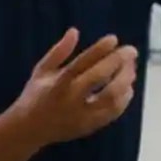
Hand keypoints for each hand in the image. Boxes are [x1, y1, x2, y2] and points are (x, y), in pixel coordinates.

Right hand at [14, 27, 138, 146]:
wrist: (29, 130)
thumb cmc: (36, 95)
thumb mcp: (42, 70)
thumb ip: (59, 51)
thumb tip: (75, 30)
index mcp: (57, 84)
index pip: (80, 63)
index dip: (99, 50)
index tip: (114, 39)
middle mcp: (70, 99)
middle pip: (99, 78)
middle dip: (118, 62)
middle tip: (131, 50)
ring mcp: (81, 115)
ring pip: (111, 98)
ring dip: (125, 80)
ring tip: (131, 68)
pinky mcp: (90, 126)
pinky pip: (112, 113)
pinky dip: (124, 99)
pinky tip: (128, 87)